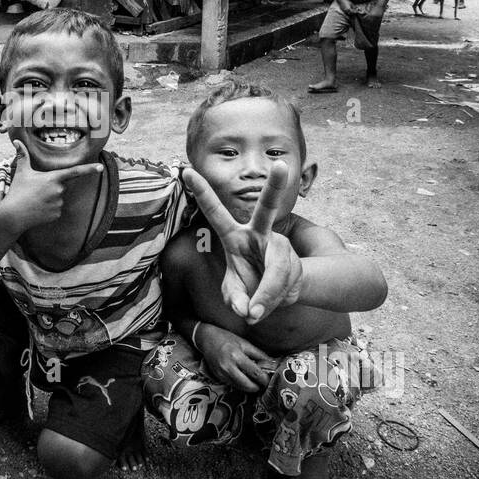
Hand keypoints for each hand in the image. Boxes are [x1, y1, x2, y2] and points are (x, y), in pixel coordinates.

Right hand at [0, 139, 101, 232]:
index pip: (75, 172)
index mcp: (53, 178)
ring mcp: (59, 203)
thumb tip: (16, 141)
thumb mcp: (21, 172)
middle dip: (53, 186)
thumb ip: (23, 155)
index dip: (89, 169)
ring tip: (35, 200)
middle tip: (37, 190)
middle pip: (62, 185)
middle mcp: (59, 190)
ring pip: (60, 198)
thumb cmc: (17, 192)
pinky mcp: (57, 215)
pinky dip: (49, 209)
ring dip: (51, 198)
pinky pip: (57, 209)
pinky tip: (38, 210)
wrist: (13, 215)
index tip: (101, 167)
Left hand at [182, 164, 303, 323]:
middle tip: (281, 165)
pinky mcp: (292, 260)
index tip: (187, 171)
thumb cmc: (251, 285)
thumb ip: (234, 299)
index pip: (215, 212)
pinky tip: (263, 308)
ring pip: (275, 270)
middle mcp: (258, 234)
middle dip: (275, 187)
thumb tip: (245, 309)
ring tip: (255, 313)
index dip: (202, 192)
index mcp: (234, 236)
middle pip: (268, 209)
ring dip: (264, 296)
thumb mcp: (235, 293)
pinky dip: (269, 302)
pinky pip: (281, 283)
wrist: (281, 293)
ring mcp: (278, 245)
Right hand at [194, 324, 273, 392]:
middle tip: (263, 384)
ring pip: (240, 387)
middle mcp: (228, 367)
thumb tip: (272, 364)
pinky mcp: (218, 377)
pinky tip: (244, 379)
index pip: (255, 373)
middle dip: (257, 387)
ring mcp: (221, 373)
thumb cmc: (227, 338)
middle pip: (247, 385)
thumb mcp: (244, 343)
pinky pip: (232, 385)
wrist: (206, 339)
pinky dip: (240, 384)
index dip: (264, 379)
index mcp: (236, 356)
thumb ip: (259, 354)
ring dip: (249, 387)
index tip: (270, 380)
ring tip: (256, 383)